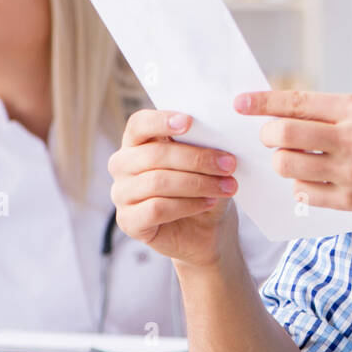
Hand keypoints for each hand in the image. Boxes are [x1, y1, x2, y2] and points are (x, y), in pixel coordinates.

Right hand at [108, 109, 240, 267]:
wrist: (207, 230)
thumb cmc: (203, 188)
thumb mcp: (206, 163)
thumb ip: (201, 145)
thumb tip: (215, 132)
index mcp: (138, 142)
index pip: (139, 124)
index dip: (161, 121)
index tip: (190, 122)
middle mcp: (123, 165)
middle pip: (154, 154)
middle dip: (196, 158)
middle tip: (229, 164)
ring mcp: (122, 194)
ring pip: (158, 182)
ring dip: (198, 183)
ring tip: (226, 186)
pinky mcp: (128, 221)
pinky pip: (157, 208)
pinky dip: (188, 205)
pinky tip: (208, 203)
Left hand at [235, 90, 351, 223]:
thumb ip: (337, 114)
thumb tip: (290, 116)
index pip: (297, 102)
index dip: (262, 102)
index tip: (241, 103)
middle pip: (283, 134)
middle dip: (268, 135)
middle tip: (270, 137)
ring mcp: (351, 172)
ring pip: (288, 165)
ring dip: (282, 162)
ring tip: (294, 160)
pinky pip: (305, 193)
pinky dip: (300, 186)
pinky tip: (310, 181)